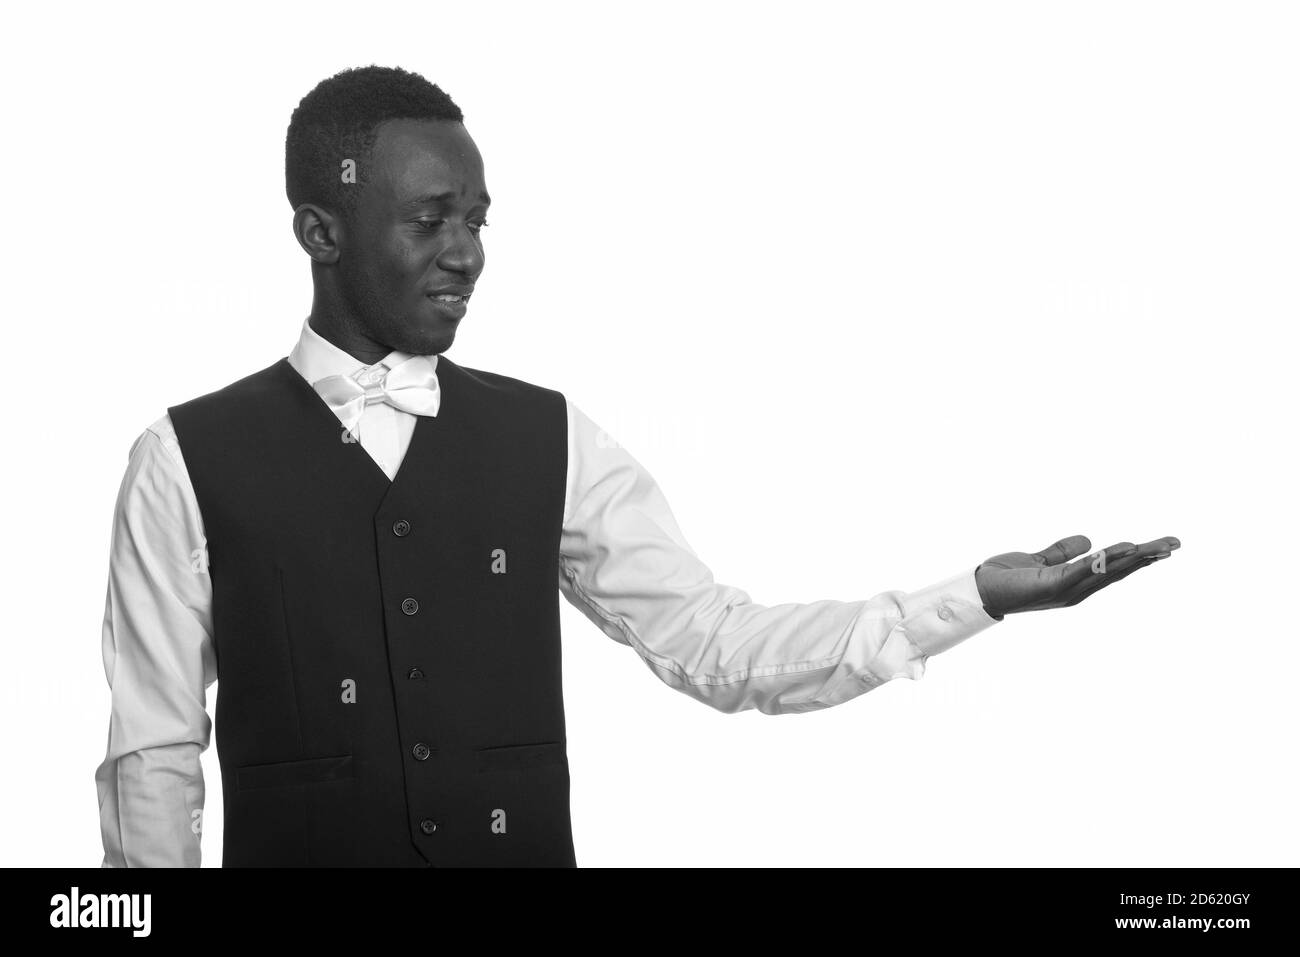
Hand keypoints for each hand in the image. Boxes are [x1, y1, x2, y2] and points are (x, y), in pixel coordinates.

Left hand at [975, 534, 1179, 618]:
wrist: (979, 591)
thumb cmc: (1006, 578)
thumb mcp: (1040, 561)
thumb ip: (1062, 552)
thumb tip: (1088, 540)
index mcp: (1076, 583)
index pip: (1114, 569)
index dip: (1139, 558)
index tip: (1164, 546)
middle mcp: (1076, 590)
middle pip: (1119, 571)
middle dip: (1147, 557)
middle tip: (1176, 543)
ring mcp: (1066, 590)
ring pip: (1108, 570)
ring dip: (1134, 557)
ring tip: (1160, 546)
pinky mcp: (1052, 585)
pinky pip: (1083, 570)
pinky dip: (1103, 560)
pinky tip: (1123, 549)